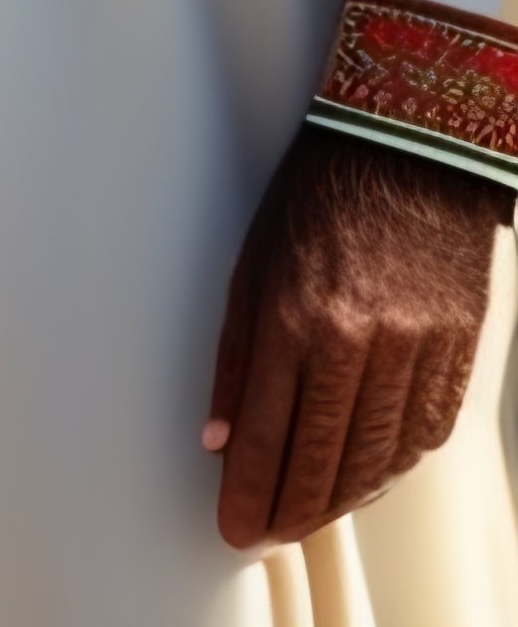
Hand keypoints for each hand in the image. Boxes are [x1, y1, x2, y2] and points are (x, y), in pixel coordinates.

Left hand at [206, 127, 504, 549]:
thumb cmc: (320, 194)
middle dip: (290, 509)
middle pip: (323, 459)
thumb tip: (219, 434)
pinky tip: (368, 474)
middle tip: (267, 531)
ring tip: (310, 512)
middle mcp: (359, 338)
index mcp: (297, 312)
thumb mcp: (255, 259)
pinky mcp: (457, 347)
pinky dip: (394, 463)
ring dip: (341, 497)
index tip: (235, 525)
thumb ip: (238, 353)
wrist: (411, 144)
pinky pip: (425, 431)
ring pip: (378, 457)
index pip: (268, 434)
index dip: (249, 492)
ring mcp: (416, 346)